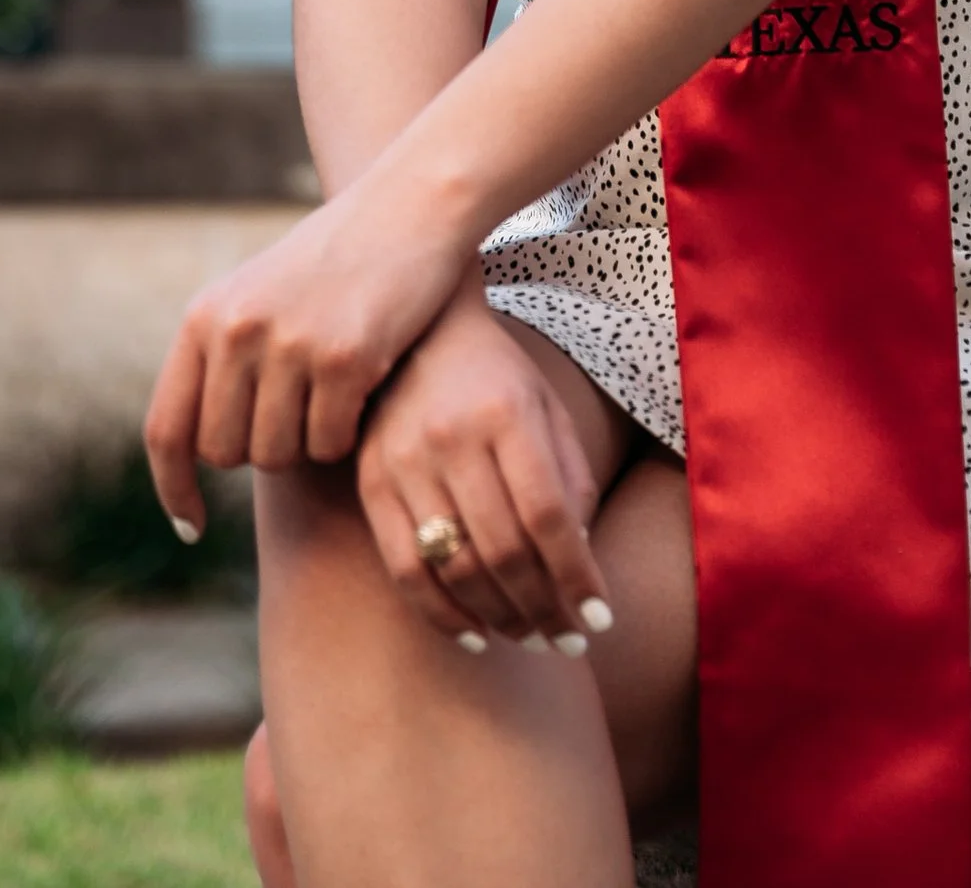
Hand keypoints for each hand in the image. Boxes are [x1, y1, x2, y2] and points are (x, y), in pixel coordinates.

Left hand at [142, 169, 469, 535]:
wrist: (408, 207)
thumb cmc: (335, 261)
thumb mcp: (258, 296)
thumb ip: (222, 360)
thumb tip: (197, 455)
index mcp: (205, 316)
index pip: (166, 428)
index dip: (173, 487)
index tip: (190, 528)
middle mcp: (236, 330)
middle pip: (225, 452)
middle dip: (261, 450)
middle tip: (299, 415)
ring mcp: (288, 344)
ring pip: (277, 456)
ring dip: (306, 443)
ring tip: (332, 393)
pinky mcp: (342, 358)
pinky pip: (328, 444)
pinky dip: (345, 435)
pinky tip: (364, 389)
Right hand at [356, 292, 613, 653]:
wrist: (421, 331)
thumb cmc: (498, 377)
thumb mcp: (547, 407)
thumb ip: (569, 478)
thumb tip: (579, 561)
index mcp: (507, 413)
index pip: (548, 515)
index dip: (576, 576)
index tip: (599, 619)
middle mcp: (453, 438)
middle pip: (504, 550)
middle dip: (543, 608)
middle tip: (567, 640)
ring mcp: (405, 462)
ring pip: (457, 567)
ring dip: (500, 618)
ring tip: (530, 637)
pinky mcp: (372, 484)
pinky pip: (405, 570)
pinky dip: (442, 615)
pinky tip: (475, 636)